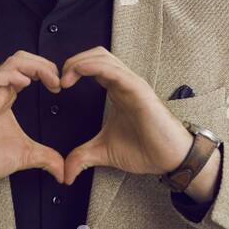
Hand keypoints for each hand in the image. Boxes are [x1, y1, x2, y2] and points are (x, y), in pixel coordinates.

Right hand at [0, 51, 65, 191]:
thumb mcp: (25, 155)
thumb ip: (46, 158)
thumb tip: (63, 170)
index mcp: (7, 98)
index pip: (27, 70)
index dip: (45, 70)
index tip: (59, 86)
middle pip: (21, 59)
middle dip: (43, 63)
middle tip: (57, 80)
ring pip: (11, 63)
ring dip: (35, 65)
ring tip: (49, 78)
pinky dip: (14, 75)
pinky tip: (27, 83)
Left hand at [59, 47, 193, 186]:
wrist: (169, 159)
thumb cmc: (145, 149)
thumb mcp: (104, 152)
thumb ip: (83, 157)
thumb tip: (64, 173)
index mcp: (116, 90)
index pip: (93, 66)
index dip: (73, 69)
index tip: (58, 87)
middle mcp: (124, 83)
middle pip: (96, 54)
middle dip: (73, 61)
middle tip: (59, 80)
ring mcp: (132, 84)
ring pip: (103, 57)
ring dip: (80, 62)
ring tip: (66, 78)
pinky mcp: (139, 91)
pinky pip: (115, 71)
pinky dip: (93, 68)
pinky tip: (80, 75)